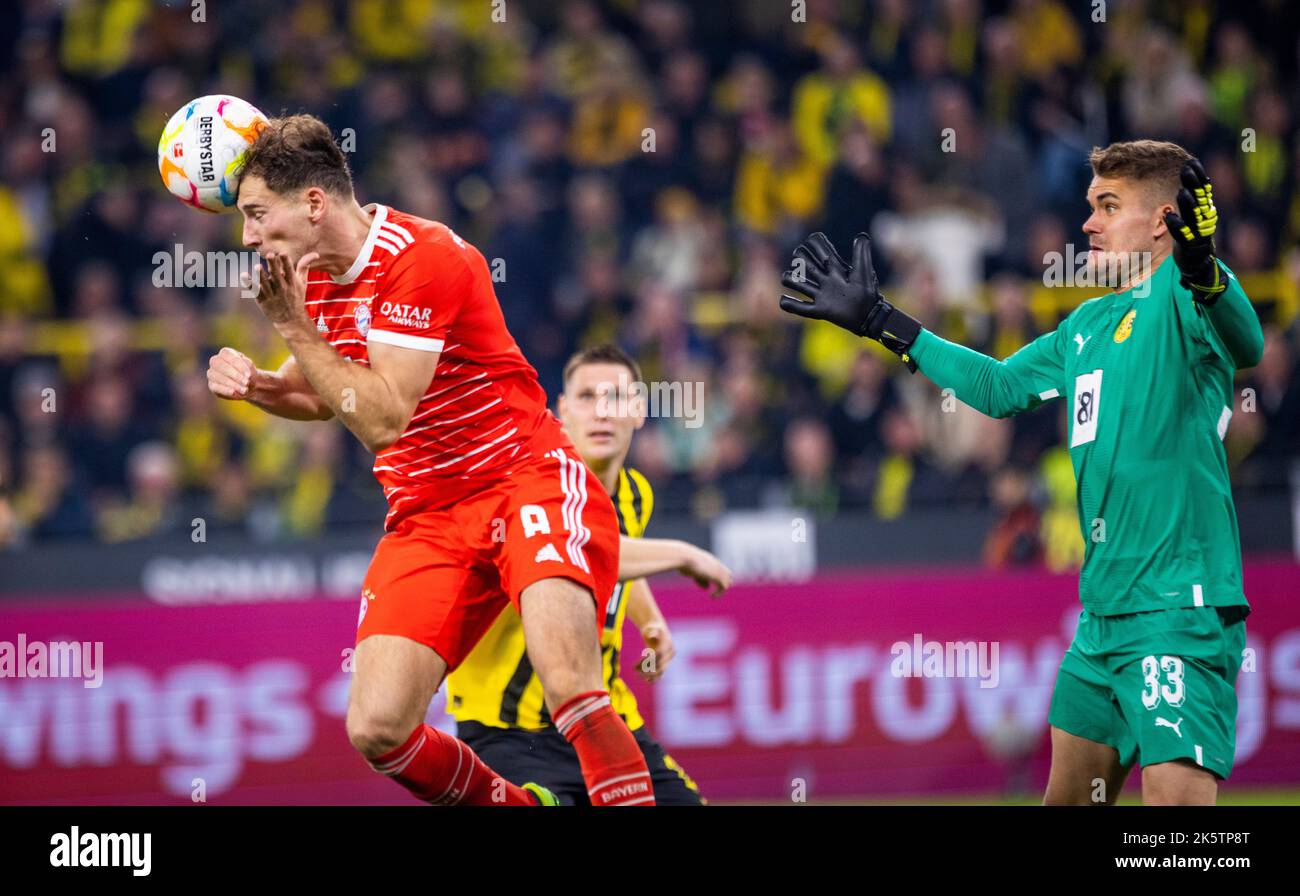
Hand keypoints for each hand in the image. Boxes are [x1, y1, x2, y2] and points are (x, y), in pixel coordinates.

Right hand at [207, 347, 265, 400]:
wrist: (247, 385)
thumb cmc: (248, 374)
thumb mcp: (251, 368)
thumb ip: (247, 367)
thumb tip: (244, 373)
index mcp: (225, 353)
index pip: (228, 355)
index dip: (238, 365)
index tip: (249, 375)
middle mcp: (215, 361)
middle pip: (221, 366)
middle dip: (235, 375)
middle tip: (246, 382)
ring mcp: (212, 373)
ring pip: (218, 377)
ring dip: (232, 384)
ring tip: (244, 390)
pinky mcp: (212, 385)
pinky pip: (216, 387)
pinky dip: (225, 390)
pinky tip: (234, 392)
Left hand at [252, 251, 319, 329]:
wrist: (290, 320)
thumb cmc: (296, 298)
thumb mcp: (303, 283)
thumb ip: (304, 268)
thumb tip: (315, 254)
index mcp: (292, 283)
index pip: (289, 271)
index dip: (286, 262)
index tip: (283, 253)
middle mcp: (282, 289)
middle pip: (277, 275)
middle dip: (274, 265)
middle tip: (270, 255)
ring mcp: (272, 295)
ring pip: (265, 284)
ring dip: (261, 275)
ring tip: (258, 266)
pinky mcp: (262, 300)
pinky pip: (255, 292)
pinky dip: (249, 284)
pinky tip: (243, 275)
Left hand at [638, 621, 674, 681]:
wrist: (657, 629)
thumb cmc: (652, 628)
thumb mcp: (651, 628)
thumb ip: (651, 632)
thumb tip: (650, 636)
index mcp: (667, 644)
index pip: (658, 655)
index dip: (648, 660)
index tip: (636, 662)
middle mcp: (670, 653)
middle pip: (660, 665)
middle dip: (647, 669)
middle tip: (635, 669)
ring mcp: (668, 658)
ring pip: (661, 671)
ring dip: (650, 674)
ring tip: (638, 674)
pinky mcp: (665, 662)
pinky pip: (661, 672)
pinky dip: (655, 677)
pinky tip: (646, 680)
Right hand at [679, 544, 730, 597]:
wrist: (684, 557)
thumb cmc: (683, 562)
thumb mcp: (692, 572)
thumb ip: (700, 579)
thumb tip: (707, 588)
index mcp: (710, 560)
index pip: (720, 568)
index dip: (716, 577)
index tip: (706, 583)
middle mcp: (716, 564)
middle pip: (728, 574)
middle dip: (722, 582)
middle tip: (714, 590)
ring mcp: (718, 569)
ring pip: (728, 581)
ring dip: (721, 589)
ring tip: (712, 596)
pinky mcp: (717, 576)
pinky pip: (724, 587)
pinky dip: (719, 593)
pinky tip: (711, 596)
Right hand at [780, 232, 921, 369]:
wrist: (870, 315)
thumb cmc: (868, 292)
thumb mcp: (864, 271)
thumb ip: (861, 254)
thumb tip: (860, 236)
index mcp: (835, 269)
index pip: (821, 252)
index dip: (814, 244)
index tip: (811, 240)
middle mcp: (826, 281)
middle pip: (808, 266)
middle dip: (800, 259)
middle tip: (798, 258)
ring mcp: (822, 296)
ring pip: (801, 285)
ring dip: (792, 279)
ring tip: (787, 278)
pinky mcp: (820, 311)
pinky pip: (802, 309)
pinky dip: (792, 305)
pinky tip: (783, 300)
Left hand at [1163, 159, 1226, 302]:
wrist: (1199, 266)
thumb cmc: (1192, 238)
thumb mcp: (1193, 218)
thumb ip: (1191, 202)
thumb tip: (1187, 182)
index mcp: (1205, 211)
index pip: (1204, 190)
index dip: (1198, 177)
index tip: (1192, 162)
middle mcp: (1204, 220)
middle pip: (1200, 199)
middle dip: (1194, 184)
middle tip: (1186, 169)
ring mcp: (1199, 233)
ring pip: (1194, 216)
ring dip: (1188, 204)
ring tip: (1181, 191)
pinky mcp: (1190, 247)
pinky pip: (1183, 235)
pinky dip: (1177, 226)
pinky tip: (1169, 216)